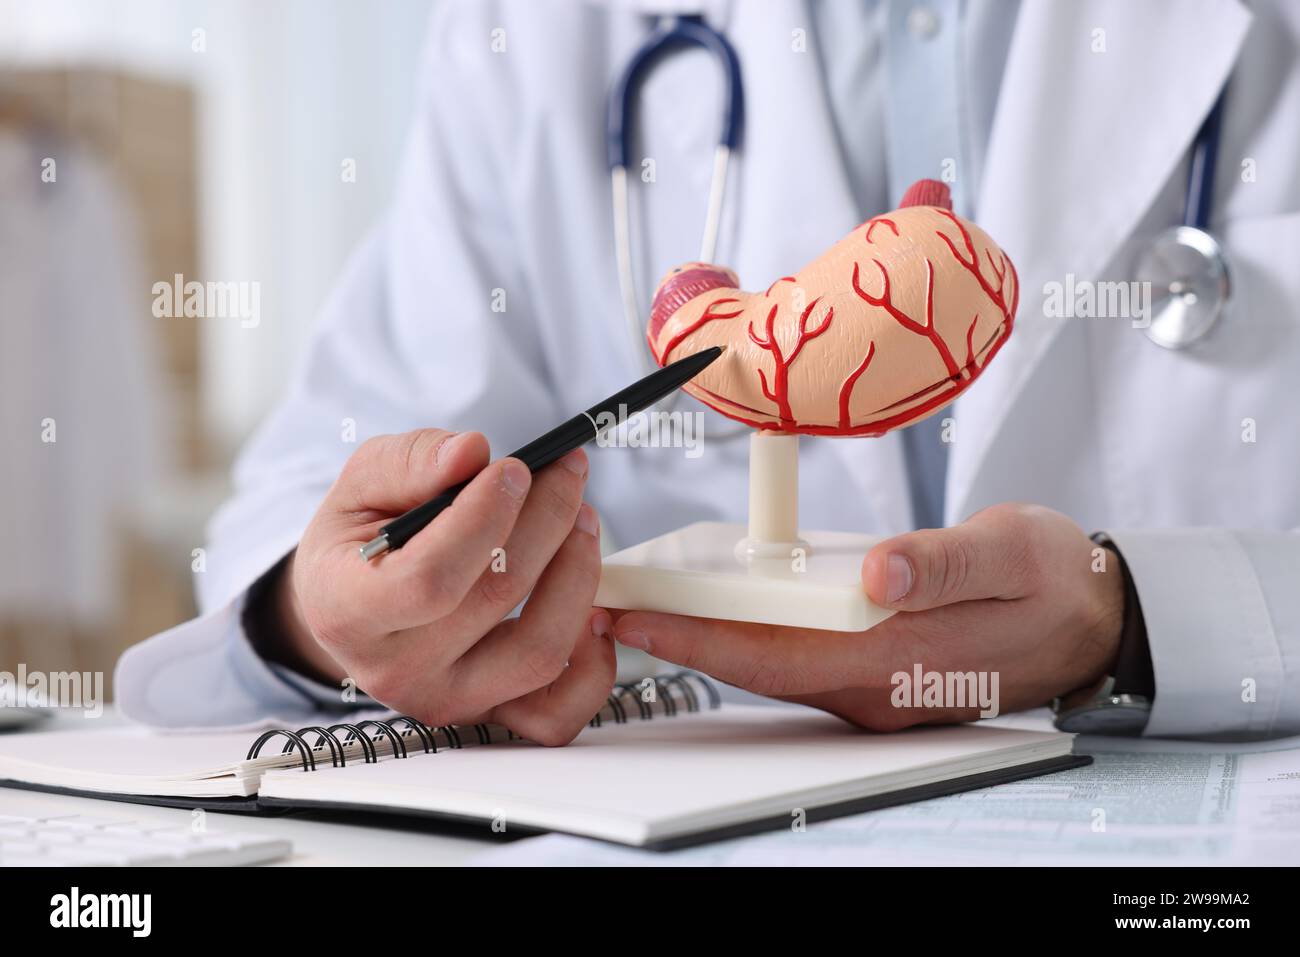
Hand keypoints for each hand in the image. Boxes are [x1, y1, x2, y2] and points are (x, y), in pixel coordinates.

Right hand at [251, 429, 614, 744]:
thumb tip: (471, 453)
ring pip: (539, 652)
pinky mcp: (489, 715)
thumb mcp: (361, 485)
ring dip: (578, 575)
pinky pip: (558, 713)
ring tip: (582, 519)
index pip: (429, 579)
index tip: (516, 469)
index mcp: (348, 610)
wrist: (353, 606)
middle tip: (566, 471)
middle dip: (547, 521)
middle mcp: (396, 671)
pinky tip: (591, 606)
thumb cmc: (359, 540)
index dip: (484, 519)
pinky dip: (593, 663)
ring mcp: (447, 701)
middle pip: (497, 598)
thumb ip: (410, 462)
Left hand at [613, 504, 1124, 729]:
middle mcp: (878, 687)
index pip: (776, 654)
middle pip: (758, 666)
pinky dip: (750, 638)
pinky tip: (722, 611)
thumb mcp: (1011, 550)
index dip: (699, 638)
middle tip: (611, 609)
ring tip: (648, 605)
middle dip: (681, 641)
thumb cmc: (1052, 578)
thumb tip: (879, 574)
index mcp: (901, 655)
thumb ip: (944, 561)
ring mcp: (878, 691)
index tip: (635, 618)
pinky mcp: (880, 678)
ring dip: (709, 640)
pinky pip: (799, 662)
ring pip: (775, 667)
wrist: (1096, 621)